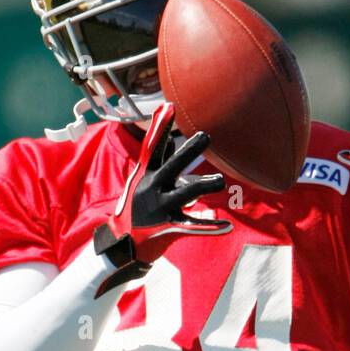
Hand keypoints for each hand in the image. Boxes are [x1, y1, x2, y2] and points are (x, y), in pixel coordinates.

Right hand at [93, 102, 232, 292]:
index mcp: (145, 175)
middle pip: (171, 167)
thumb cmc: (135, 208)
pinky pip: (193, 226)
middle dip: (187, 151)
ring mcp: (159, 208)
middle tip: (205, 135)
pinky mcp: (168, 227)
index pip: (152, 148)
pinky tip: (227, 225)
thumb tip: (169, 138)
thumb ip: (158, 161)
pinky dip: (210, 226)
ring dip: (203, 186)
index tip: (168, 106)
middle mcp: (151, 189)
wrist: (122, 245)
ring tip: (221, 180)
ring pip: (184, 194)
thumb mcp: (142, 182)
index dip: (160, 127)